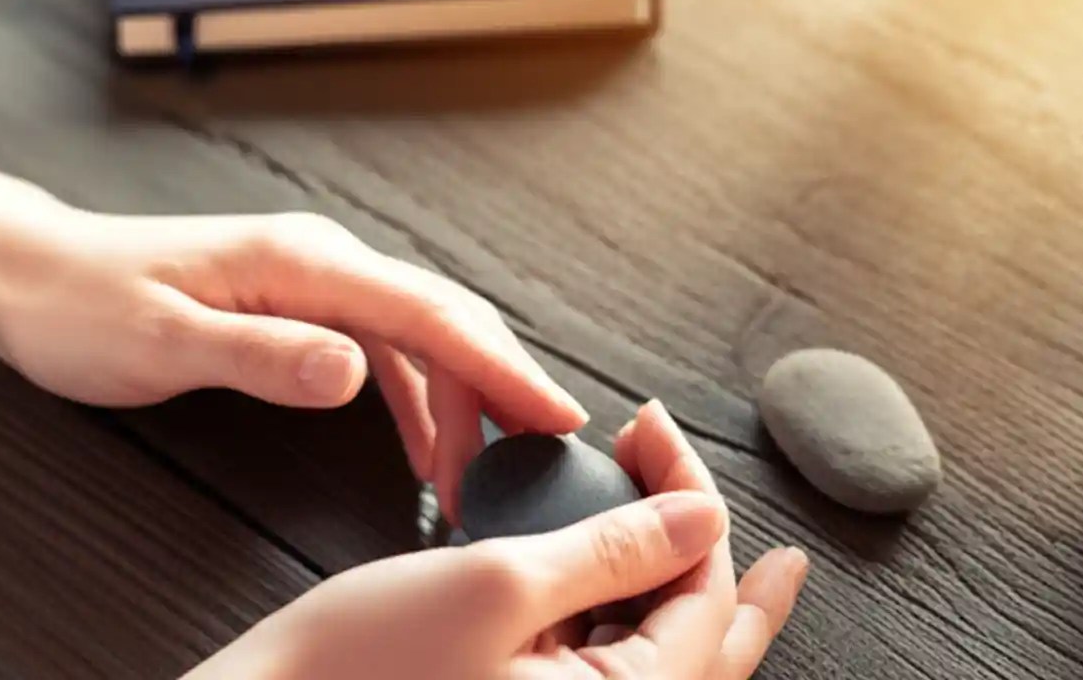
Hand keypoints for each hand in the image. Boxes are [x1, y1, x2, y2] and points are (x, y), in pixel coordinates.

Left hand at [0, 205, 585, 519]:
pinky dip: (420, 398)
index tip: (554, 412)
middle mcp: (322, 263)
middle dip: (502, 383)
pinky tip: (429, 446)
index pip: (429, 313)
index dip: (501, 364)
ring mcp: (315, 282)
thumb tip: (359, 370)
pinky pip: (386, 351)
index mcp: (302, 263)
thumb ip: (264, 356)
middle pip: (444, 319)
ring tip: (484, 473)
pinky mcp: (301, 307)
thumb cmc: (81, 306)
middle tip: (546, 451)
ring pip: (422, 339)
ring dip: (462, 402)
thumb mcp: (162, 342)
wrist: (31, 275)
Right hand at [184, 400, 808, 679]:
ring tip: (680, 516)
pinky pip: (604, 664)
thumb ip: (615, 549)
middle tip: (724, 499)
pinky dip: (618, 605)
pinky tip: (618, 566)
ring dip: (670, 579)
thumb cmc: (358, 669)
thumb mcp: (498, 585)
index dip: (690, 500)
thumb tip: (703, 513)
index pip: (704, 601)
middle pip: (705, 643)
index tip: (652, 427)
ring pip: (658, 653)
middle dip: (713, 559)